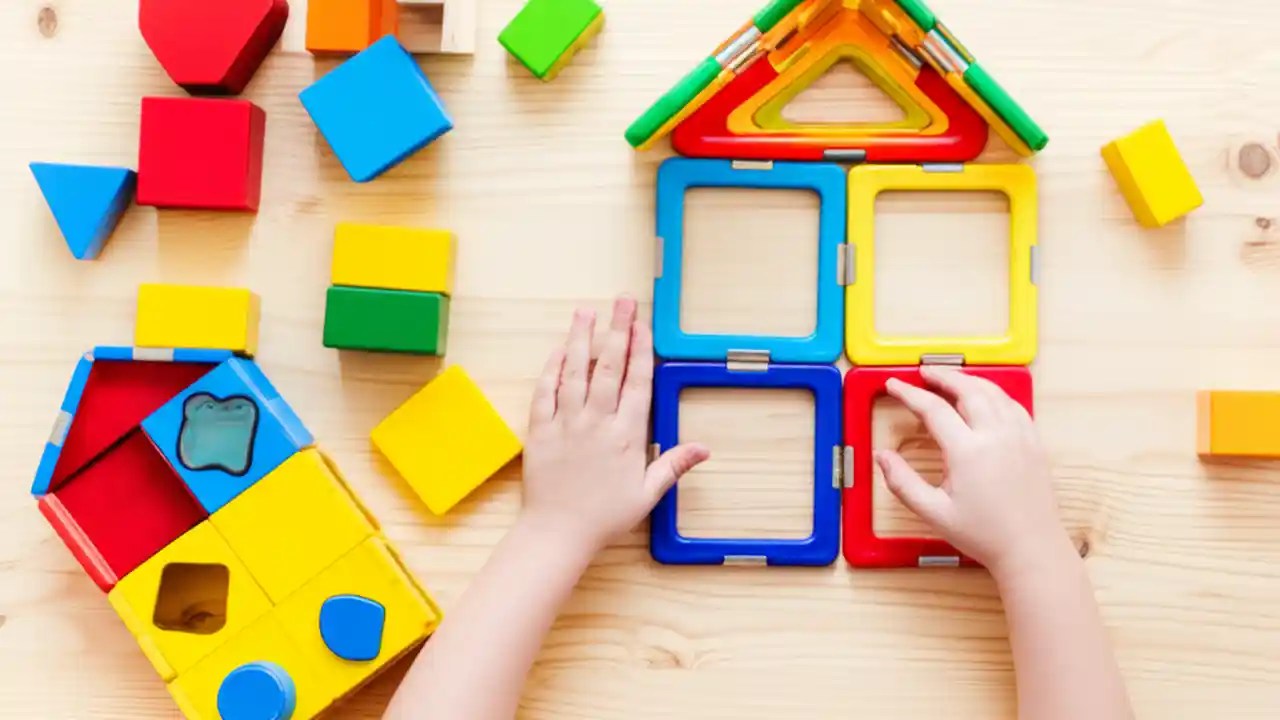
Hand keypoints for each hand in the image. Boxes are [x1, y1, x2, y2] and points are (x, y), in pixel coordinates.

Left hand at [521, 296, 709, 551]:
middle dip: (617, 330)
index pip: (637, 384)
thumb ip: (673, 465)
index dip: (641, 351)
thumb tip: (704, 448)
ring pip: (575, 372)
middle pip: (609, 367)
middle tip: (623, 300)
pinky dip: (552, 368)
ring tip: (587, 311)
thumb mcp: (647, 494)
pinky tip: (559, 349)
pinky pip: (546, 392)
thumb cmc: (605, 516)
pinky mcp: (541, 430)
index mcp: (626, 436)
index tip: (643, 326)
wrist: (558, 533)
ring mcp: (567, 424)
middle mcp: (597, 423)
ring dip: (581, 339)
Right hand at [875, 365, 1071, 579]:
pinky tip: (986, 396)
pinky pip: (1014, 405)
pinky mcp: (1034, 442)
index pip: (933, 409)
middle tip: (923, 372)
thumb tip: (881, 456)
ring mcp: (1019, 436)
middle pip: (967, 390)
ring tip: (951, 378)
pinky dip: (995, 393)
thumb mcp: (934, 512)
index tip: (894, 386)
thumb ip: (902, 482)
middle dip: (941, 376)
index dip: (909, 394)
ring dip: (969, 380)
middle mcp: (996, 436)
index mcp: (968, 452)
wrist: (1031, 549)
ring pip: (993, 392)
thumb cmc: (984, 535)